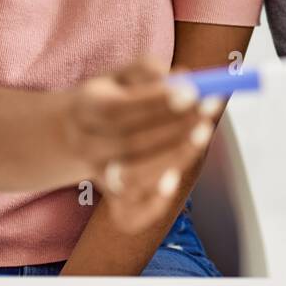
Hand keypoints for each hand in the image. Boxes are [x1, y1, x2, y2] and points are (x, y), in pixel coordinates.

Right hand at [63, 55, 220, 232]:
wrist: (76, 133)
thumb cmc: (112, 98)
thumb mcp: (121, 75)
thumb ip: (148, 69)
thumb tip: (184, 78)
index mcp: (85, 109)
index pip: (117, 109)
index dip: (156, 102)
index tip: (193, 90)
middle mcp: (88, 146)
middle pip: (130, 144)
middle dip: (176, 127)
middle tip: (209, 108)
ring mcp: (99, 176)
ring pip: (133, 178)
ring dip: (173, 157)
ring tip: (202, 133)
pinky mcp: (112, 201)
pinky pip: (129, 216)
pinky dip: (152, 205)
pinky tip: (174, 180)